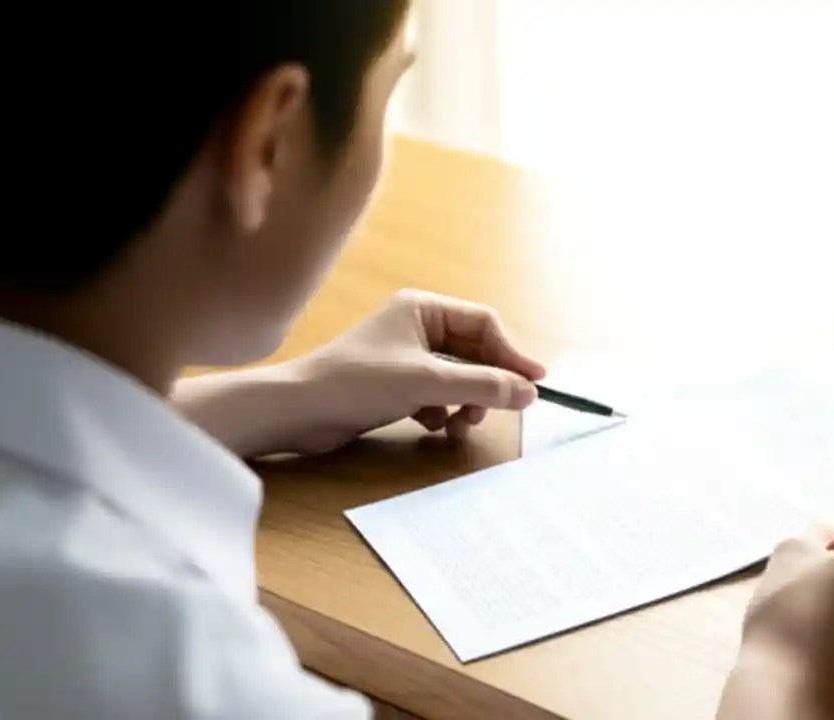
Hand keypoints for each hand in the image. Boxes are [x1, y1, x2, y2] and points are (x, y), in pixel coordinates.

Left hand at [288, 289, 545, 451]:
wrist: (299, 410)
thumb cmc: (359, 382)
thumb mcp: (428, 382)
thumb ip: (483, 385)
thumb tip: (530, 392)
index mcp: (422, 308)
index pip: (484, 324)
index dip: (512, 353)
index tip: (534, 384)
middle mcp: (415, 326)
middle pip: (473, 352)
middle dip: (485, 383)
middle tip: (494, 411)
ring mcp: (404, 356)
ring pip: (456, 377)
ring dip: (465, 401)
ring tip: (459, 422)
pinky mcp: (393, 384)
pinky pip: (436, 394)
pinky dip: (441, 410)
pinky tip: (431, 424)